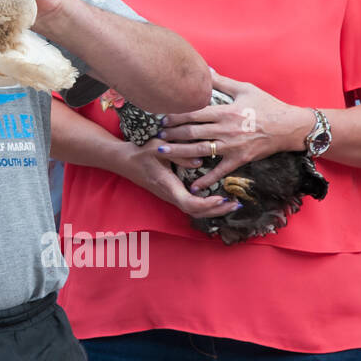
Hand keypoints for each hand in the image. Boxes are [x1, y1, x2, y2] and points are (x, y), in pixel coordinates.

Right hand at [113, 138, 238, 219]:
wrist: (124, 161)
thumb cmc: (140, 152)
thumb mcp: (157, 147)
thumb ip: (177, 153)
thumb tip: (199, 161)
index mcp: (167, 185)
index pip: (190, 203)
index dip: (207, 205)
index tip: (222, 198)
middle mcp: (171, 195)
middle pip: (197, 212)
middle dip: (217, 210)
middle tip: (236, 203)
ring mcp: (172, 196)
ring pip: (195, 210)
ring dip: (215, 209)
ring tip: (232, 202)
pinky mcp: (173, 193)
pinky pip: (192, 204)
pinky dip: (208, 205)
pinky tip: (219, 198)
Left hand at [155, 70, 313, 191]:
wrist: (290, 127)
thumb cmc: (268, 105)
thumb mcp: (245, 89)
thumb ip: (222, 82)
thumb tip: (204, 69)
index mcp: (226, 111)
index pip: (194, 113)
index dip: (176, 115)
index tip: (161, 117)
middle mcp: (226, 129)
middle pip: (192, 132)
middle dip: (172, 134)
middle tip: (156, 135)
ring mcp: (232, 146)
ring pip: (200, 150)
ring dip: (179, 152)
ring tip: (163, 151)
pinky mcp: (240, 159)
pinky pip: (219, 170)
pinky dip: (205, 178)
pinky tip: (192, 184)